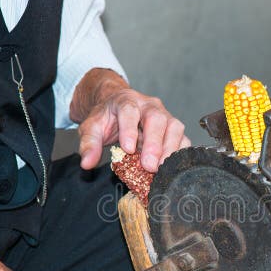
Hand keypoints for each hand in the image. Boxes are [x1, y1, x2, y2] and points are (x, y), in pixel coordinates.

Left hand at [70, 68, 190, 171]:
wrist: (117, 107)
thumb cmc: (107, 119)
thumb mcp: (91, 128)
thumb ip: (89, 144)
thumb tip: (86, 164)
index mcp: (127, 102)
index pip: (129, 111)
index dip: (130, 129)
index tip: (128, 149)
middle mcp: (149, 106)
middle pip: (156, 119)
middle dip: (154, 143)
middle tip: (149, 166)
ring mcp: (165, 116)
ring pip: (174, 127)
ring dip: (170, 149)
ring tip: (161, 169)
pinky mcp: (173, 129)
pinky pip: (183, 138)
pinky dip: (180, 153)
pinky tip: (173, 167)